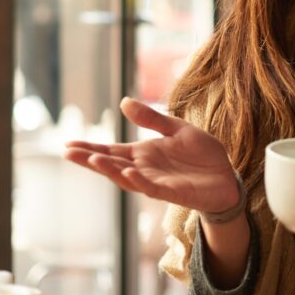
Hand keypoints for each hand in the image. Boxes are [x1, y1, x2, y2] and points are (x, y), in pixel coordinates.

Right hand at [64, 97, 239, 213]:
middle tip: (68, 152)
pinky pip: (150, 187)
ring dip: (109, 169)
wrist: (227, 176)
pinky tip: (126, 172)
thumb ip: (152, 119)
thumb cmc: (202, 154)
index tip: (67, 144)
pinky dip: (138, 180)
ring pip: (126, 177)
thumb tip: (124, 102)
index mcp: (144, 154)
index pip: (111, 150)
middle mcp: (144, 168)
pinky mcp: (171, 192)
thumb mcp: (177, 129)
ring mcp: (155, 182)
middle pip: (111, 164)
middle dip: (90, 158)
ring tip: (92, 159)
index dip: (90, 147)